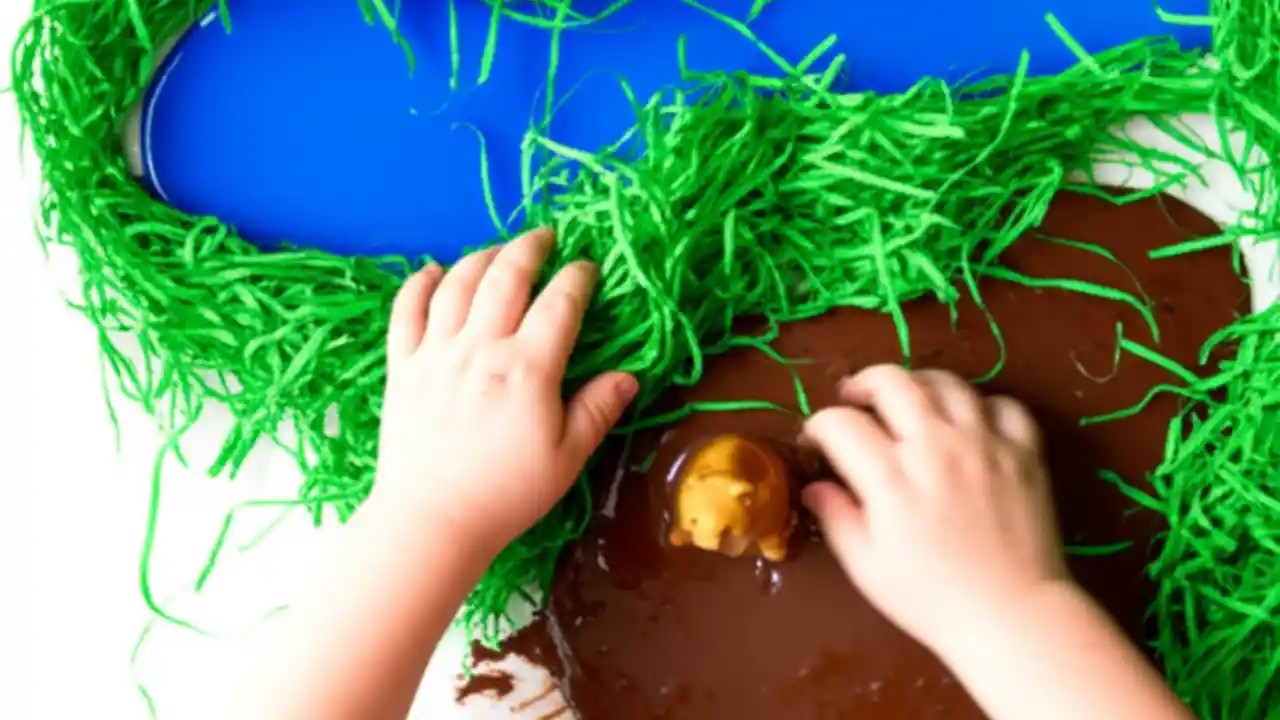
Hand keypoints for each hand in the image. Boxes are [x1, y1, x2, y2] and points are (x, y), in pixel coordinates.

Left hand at [375, 228, 637, 554]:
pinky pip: (406, 310)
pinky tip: (433, 271)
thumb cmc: (506, 495)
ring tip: (499, 251)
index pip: (559, 304)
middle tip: (544, 238)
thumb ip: (596, 411)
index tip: (588, 268)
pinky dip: (420, 283)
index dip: (577, 278)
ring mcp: (435, 354)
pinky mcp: (403, 367)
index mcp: (527, 369)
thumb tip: (628, 376)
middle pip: (506, 276)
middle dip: (529, 248)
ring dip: (481, 257)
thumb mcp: (566, 459)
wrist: (431, 522)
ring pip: (457, 283)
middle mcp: (480, 348)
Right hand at [800, 365, 1069, 653]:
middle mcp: (936, 447)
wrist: (1013, 618)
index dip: (819, 425)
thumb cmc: (932, 600)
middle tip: (854, 400)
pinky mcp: (1024, 453)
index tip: (816, 440)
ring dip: (917, 384)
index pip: (841, 424)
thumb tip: (815, 487)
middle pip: (892, 382)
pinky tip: (968, 423)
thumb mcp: (868, 568)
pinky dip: (980, 406)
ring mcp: (984, 444)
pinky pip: (1004, 405)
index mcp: (892, 478)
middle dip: (862, 384)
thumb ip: (838, 519)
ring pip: (946, 382)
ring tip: (907, 401)